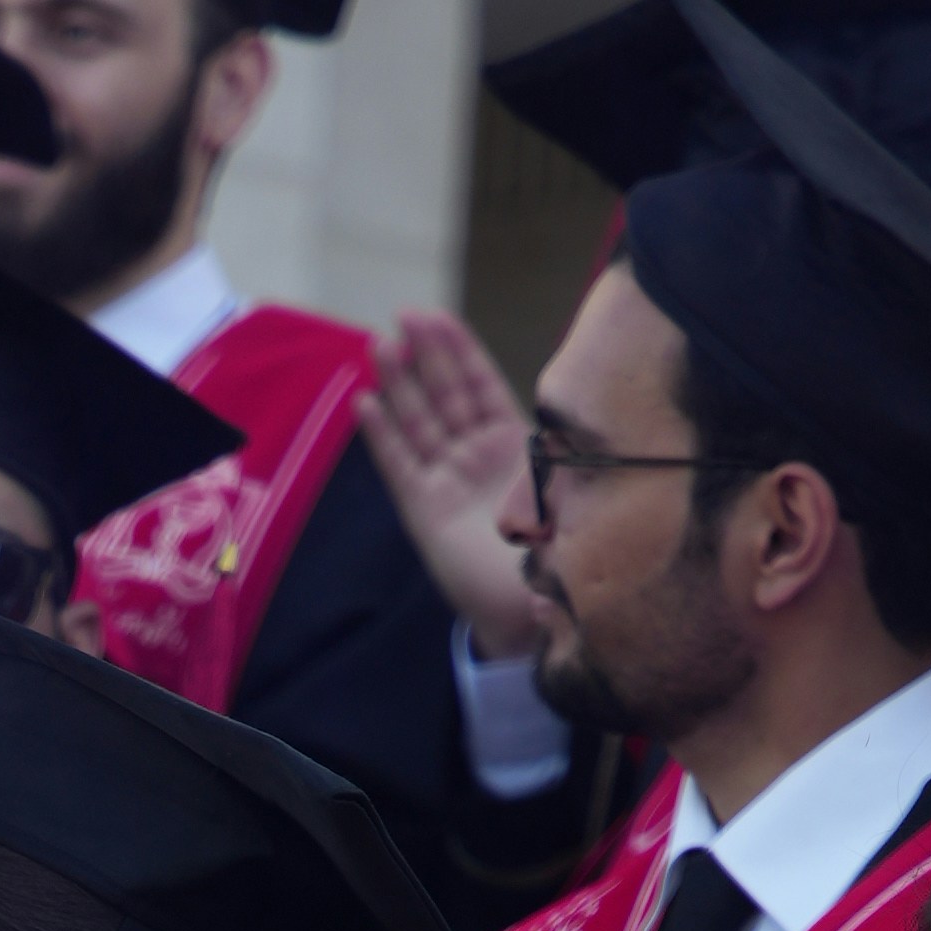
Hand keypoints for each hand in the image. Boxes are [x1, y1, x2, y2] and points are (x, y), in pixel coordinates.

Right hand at [357, 310, 546, 650]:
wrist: (526, 613)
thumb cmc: (553, 554)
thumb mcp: (565, 493)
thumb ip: (555, 457)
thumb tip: (567, 412)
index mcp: (514, 444)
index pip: (481, 384)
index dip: (459, 350)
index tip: (437, 319)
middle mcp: (476, 454)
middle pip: (446, 393)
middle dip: (425, 355)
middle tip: (403, 317)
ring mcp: (446, 478)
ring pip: (419, 421)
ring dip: (398, 384)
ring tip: (379, 346)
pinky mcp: (422, 509)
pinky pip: (398, 465)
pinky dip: (381, 437)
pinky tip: (363, 404)